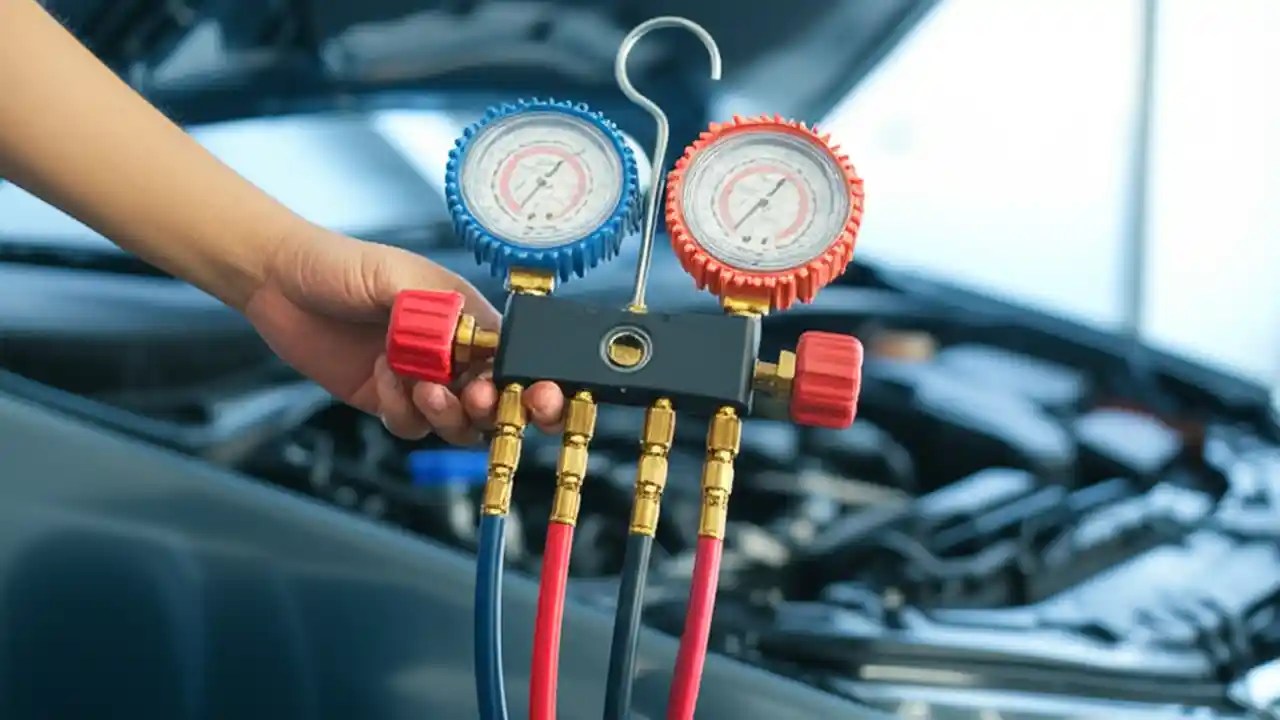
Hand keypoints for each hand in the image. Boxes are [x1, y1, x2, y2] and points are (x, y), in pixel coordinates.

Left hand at [244, 226, 564, 443]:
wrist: (278, 283)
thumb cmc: (340, 265)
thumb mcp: (396, 273)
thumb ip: (437, 307)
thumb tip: (473, 340)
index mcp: (467, 317)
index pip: (513, 357)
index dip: (527, 380)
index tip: (530, 392)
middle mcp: (451, 353)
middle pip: (497, 400)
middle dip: (497, 408)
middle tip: (478, 400)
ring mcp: (421, 380)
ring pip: (459, 423)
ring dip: (448, 414)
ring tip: (423, 390)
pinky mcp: (389, 401)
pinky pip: (413, 426)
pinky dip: (403, 412)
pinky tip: (382, 379)